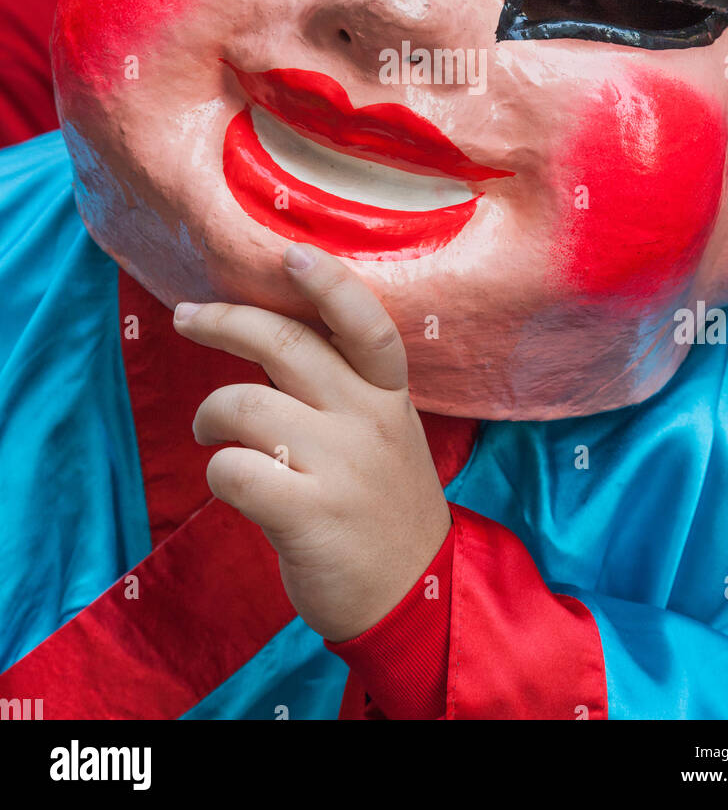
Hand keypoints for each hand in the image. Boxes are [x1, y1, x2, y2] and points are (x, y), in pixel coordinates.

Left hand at [173, 244, 451, 642]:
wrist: (413, 598)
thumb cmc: (382, 505)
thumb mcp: (385, 433)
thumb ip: (344, 387)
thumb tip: (272, 334)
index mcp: (388, 397)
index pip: (365, 324)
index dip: (327, 283)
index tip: (290, 254)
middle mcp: (367, 421)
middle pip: (285, 345)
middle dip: (224, 320)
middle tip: (188, 316)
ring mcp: (339, 468)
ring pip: (244, 404)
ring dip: (208, 413)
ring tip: (207, 431)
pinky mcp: (307, 516)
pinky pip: (233, 469)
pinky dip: (217, 470)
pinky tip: (230, 481)